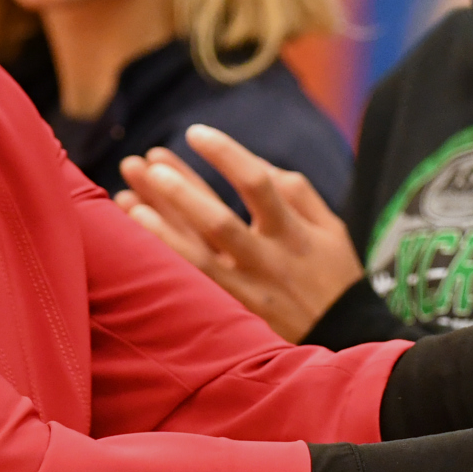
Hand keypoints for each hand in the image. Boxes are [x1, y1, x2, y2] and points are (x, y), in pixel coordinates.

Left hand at [116, 125, 361, 341]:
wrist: (344, 338)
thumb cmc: (333, 275)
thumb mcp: (330, 229)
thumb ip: (295, 192)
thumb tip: (253, 161)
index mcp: (294, 232)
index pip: (258, 184)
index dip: (225, 155)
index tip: (195, 132)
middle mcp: (269, 260)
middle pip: (219, 223)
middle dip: (182, 190)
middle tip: (150, 162)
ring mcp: (248, 290)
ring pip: (197, 256)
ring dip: (160, 225)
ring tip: (127, 193)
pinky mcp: (233, 314)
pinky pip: (191, 282)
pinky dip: (164, 255)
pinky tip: (138, 232)